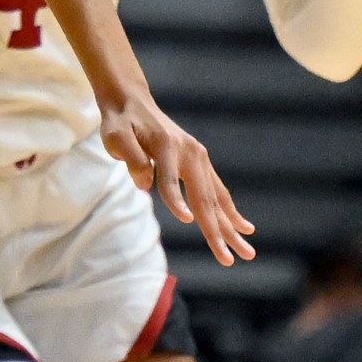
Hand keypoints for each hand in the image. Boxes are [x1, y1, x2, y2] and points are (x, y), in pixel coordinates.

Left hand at [101, 96, 253, 264]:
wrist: (132, 101)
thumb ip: (130, 157)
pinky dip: (229, 210)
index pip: (170, 179)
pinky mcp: (201, 161)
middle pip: (203, 197)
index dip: (175, 200)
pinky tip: (243, 228)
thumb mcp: (114, 135)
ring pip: (216, 198)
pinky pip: (217, 190)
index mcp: (166, 145)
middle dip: (216, 230)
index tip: (187, 221)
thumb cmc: (120, 122)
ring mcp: (199, 156)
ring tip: (247, 252)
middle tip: (230, 259)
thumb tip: (146, 183)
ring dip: (231, 227)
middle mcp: (190, 151)